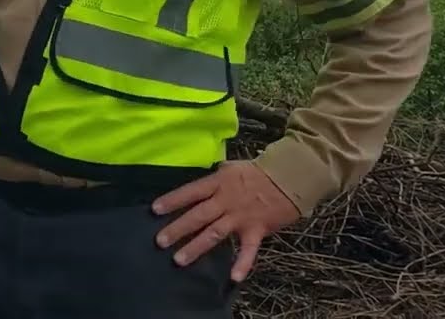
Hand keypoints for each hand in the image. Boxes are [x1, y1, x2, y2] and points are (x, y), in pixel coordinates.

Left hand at [152, 161, 300, 282]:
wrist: (289, 177)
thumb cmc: (259, 171)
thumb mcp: (232, 167)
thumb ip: (216, 176)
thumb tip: (203, 180)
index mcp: (218, 183)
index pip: (191, 192)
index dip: (172, 200)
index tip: (154, 210)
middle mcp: (225, 200)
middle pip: (197, 215)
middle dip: (177, 229)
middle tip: (160, 241)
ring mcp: (240, 217)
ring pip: (214, 233)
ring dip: (196, 247)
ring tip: (179, 259)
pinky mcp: (256, 230)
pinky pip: (248, 250)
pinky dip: (242, 263)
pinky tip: (234, 277)